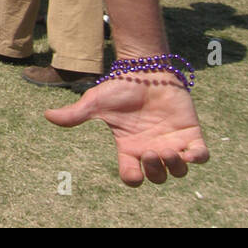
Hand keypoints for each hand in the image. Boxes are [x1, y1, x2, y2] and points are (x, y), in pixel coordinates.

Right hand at [45, 75, 208, 185]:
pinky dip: (198, 158)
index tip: (131, 161)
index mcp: (129, 148)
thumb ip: (73, 114)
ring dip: (175, 167)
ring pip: (179, 171)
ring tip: (167, 149)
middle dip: (156, 171)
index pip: (132, 177)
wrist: (145, 69)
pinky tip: (189, 150)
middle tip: (151, 152)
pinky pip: (201, 156)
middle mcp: (151, 149)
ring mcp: (172, 142)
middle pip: (157, 177)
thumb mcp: (95, 103)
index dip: (133, 178)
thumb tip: (46, 116)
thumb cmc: (120, 86)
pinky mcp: (190, 133)